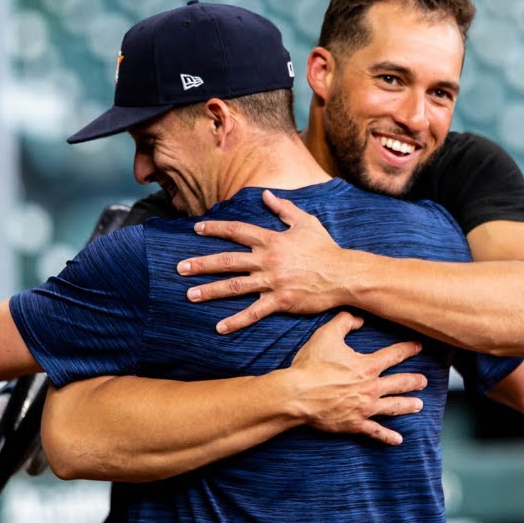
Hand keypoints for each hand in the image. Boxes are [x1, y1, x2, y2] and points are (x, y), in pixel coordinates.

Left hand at [179, 190, 350, 333]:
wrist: (343, 274)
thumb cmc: (326, 248)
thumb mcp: (305, 222)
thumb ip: (283, 209)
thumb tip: (266, 195)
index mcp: (271, 240)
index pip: (237, 231)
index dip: (215, 229)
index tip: (197, 229)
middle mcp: (267, 260)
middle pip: (227, 260)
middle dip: (201, 264)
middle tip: (180, 268)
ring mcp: (272, 282)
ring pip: (235, 286)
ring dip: (210, 291)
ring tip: (190, 295)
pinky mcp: (280, 302)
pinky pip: (254, 312)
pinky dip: (236, 321)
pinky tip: (219, 327)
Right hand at [285, 311, 425, 445]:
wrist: (297, 394)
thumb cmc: (311, 365)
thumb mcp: (327, 334)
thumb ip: (345, 321)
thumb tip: (359, 319)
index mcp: (367, 366)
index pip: (394, 355)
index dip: (408, 349)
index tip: (419, 347)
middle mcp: (371, 388)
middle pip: (400, 383)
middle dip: (414, 381)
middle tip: (423, 380)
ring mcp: (364, 408)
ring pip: (393, 407)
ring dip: (408, 405)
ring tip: (419, 405)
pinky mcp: (354, 423)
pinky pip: (375, 431)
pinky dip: (387, 436)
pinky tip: (398, 440)